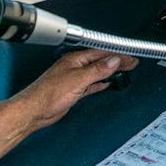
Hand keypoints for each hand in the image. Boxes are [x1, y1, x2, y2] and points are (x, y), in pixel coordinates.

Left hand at [18, 49, 137, 130]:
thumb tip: (113, 61)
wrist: (34, 111)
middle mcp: (74, 67)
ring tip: (123, 71)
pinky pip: (91, 84)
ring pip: (97, 73)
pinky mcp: (73, 91)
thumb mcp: (77, 80)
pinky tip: (106, 83)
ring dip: (110, 72)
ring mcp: (74, 79)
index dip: (117, 55)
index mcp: (75, 60)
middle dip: (116, 62)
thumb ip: (97, 70)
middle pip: (100, 62)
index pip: (101, 54)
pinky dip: (100, 83)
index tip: (130, 58)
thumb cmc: (47, 94)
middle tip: (132, 63)